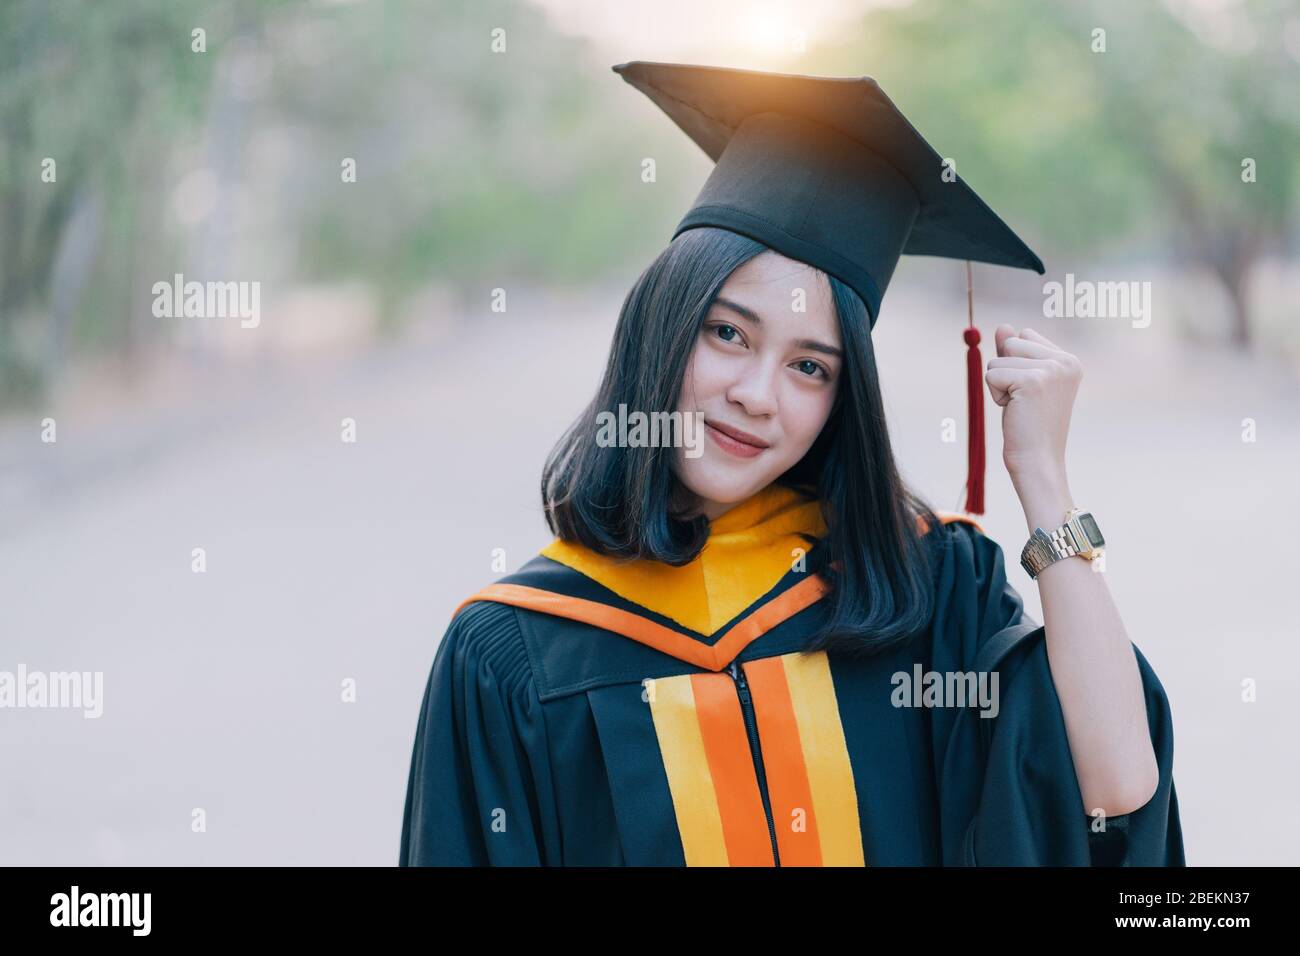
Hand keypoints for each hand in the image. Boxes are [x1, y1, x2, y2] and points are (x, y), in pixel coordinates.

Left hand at [985, 325, 1081, 480]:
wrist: (1038, 460)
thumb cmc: (1030, 425)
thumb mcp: (1023, 383)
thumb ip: (1015, 354)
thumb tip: (1003, 326)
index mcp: (1069, 360)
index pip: (1025, 336)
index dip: (1016, 362)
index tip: (1029, 391)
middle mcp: (1065, 361)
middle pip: (1011, 341)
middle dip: (1006, 371)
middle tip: (1023, 401)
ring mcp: (1051, 370)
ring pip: (998, 357)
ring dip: (999, 384)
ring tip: (1019, 406)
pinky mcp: (1032, 380)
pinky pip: (992, 374)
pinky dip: (995, 394)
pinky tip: (1013, 411)